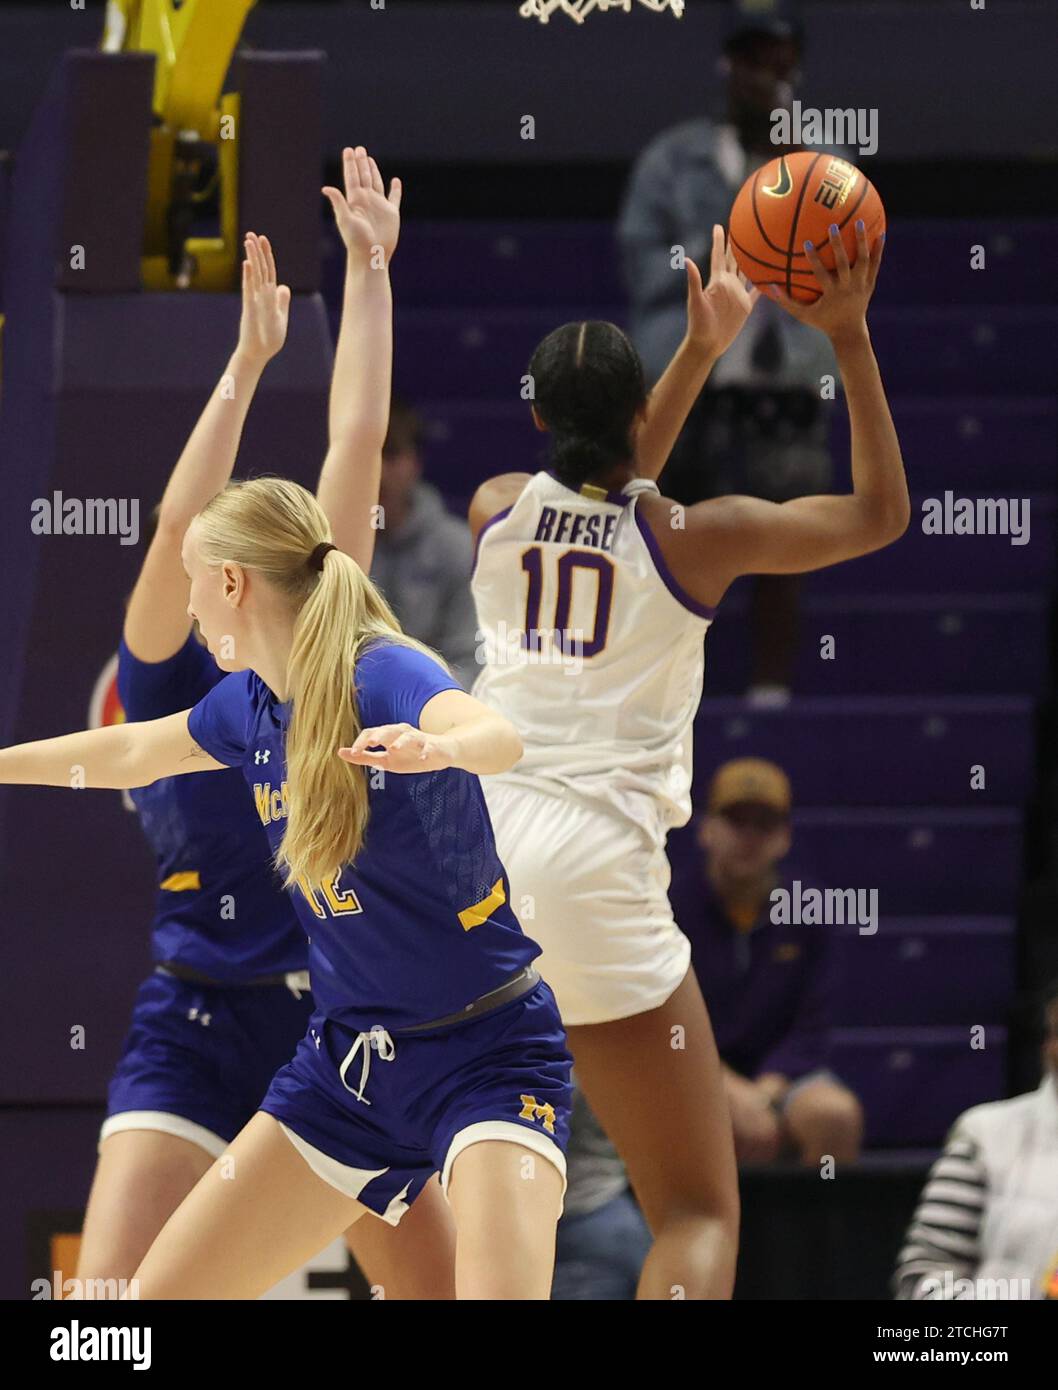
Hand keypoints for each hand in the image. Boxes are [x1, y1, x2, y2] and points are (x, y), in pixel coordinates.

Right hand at [236, 232, 290, 365]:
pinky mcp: (250, 308)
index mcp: (269, 296)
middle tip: (252, 234)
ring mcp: (255, 300)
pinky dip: (249, 276)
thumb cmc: (269, 338)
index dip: (267, 255)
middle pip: (260, 268)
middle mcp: (260, 295)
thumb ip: (282, 302)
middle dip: (257, 251)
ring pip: (254, 274)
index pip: (269, 271)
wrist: (258, 354)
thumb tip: (284, 286)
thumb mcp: (281, 317)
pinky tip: (248, 263)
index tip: (263, 240)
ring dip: (252, 257)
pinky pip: (249, 290)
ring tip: (248, 240)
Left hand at [322, 145, 401, 264]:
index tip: (348, 150)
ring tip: (369, 158)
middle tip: (358, 148)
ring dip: (373, 170)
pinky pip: (394, 197)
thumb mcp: (346, 220)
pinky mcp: (391, 214)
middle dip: (360, 163)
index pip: (352, 177)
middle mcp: (366, 200)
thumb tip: (326, 188)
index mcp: (355, 200)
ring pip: (376, 183)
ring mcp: (379, 206)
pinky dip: (395, 189)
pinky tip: (395, 181)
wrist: (371, 256)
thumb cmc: (357, 241)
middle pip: (363, 176)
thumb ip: (338, 203)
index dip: (350, 164)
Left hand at [338, 723, 454, 774]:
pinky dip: (425, 751)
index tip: (353, 753)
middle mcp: (402, 733)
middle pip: (388, 730)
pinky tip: (422, 758)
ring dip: (400, 742)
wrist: (442, 752)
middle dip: (379, 736)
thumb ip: (364, 757)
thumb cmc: (411, 756)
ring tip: (393, 748)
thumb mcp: (386, 760)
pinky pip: (429, 747)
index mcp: (388, 736)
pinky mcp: (433, 746)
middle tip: (370, 743)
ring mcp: (418, 739)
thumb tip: (341, 753)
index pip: (372, 733)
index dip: (362, 742)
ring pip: (408, 736)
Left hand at [685, 225, 759, 358]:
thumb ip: (694, 281)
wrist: (707, 344)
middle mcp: (728, 285)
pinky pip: (757, 292)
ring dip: (752, 260)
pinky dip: (764, 283)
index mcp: (717, 281)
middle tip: (742, 228)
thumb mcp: (696, 302)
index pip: (718, 256)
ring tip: (759, 246)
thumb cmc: (698, 324)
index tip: (718, 225)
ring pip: (747, 272)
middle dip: (737, 244)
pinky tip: (772, 275)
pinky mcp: (745, 307)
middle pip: (734, 260)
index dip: (718, 241)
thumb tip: (686, 259)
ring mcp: (737, 295)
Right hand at [766, 220, 884, 341]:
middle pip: (844, 264)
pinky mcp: (870, 284)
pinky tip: (881, 234)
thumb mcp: (803, 315)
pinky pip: (875, 264)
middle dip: (838, 246)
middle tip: (833, 227)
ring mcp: (861, 285)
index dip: (814, 259)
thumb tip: (770, 286)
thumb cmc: (823, 322)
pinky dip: (878, 250)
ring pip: (863, 260)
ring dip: (862, 241)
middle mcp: (848, 288)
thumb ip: (787, 302)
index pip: (822, 274)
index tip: (807, 242)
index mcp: (832, 294)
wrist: (849, 332)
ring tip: (860, 222)